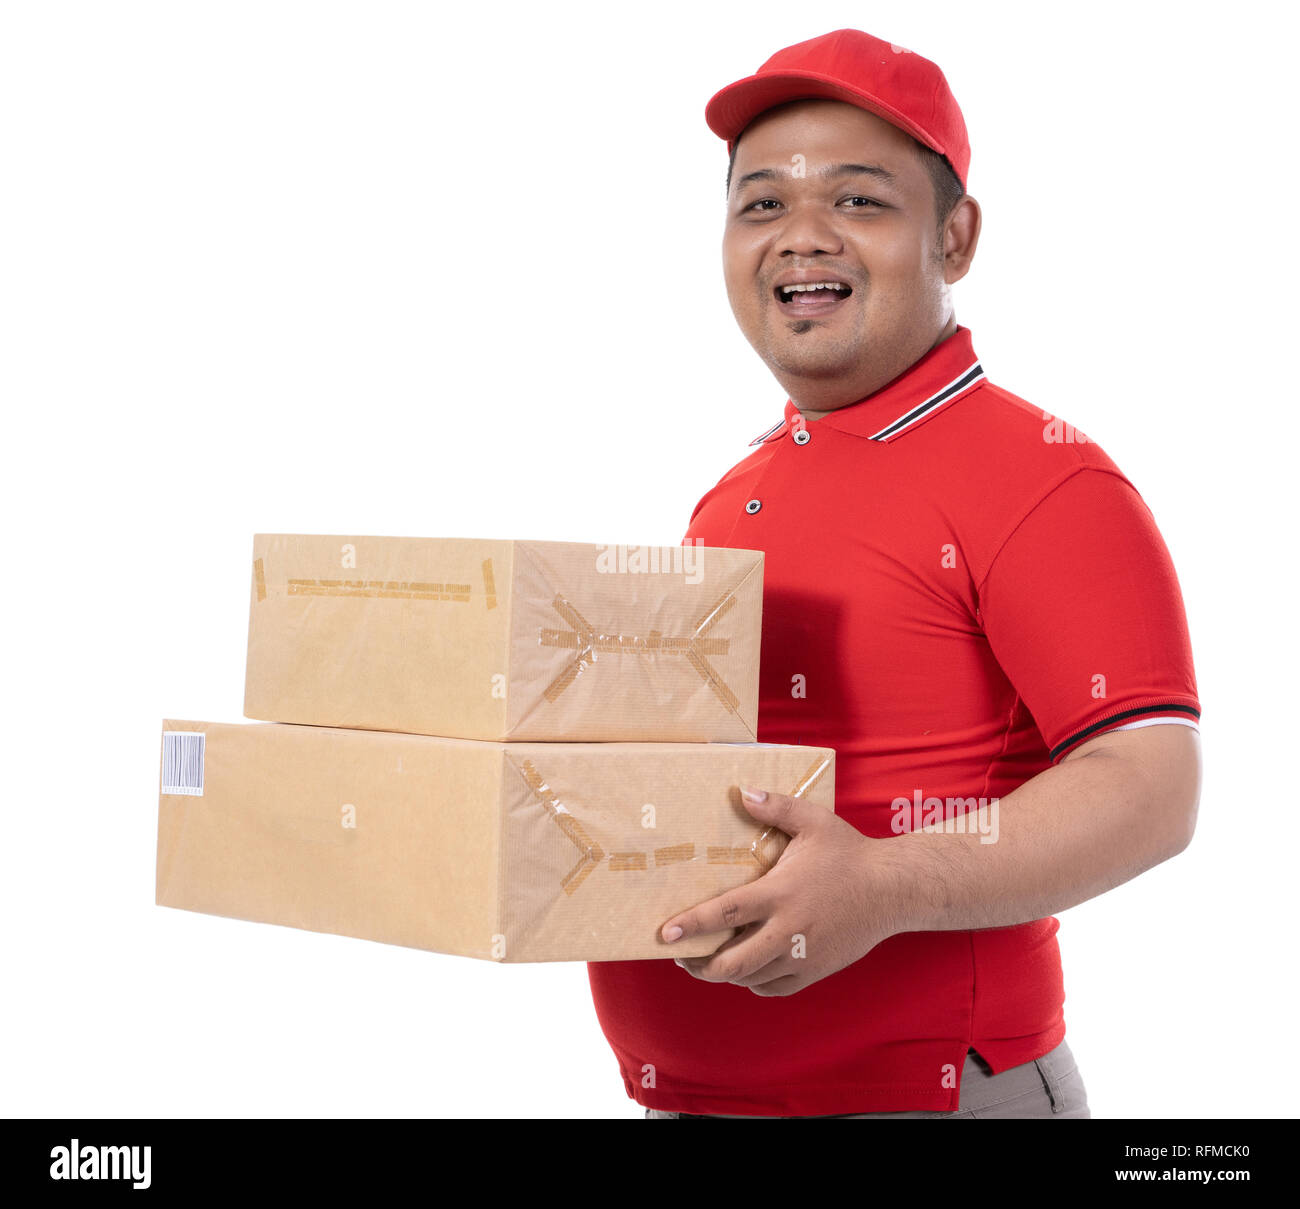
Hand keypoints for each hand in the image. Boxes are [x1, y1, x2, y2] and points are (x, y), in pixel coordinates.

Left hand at [660, 785, 905, 995]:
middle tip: (681, 955)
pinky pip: (774, 987)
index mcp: (780, 893)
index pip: (725, 914)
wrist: (893, 890)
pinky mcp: (815, 970)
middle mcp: (788, 930)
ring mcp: (802, 955)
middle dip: (699, 965)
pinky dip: (754, 982)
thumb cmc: (849, 853)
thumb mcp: (813, 821)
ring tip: (706, 962)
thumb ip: (775, 807)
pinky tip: (745, 969)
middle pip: (732, 962)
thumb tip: (741, 792)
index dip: (692, 925)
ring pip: (751, 977)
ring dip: (725, 974)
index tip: (665, 934)